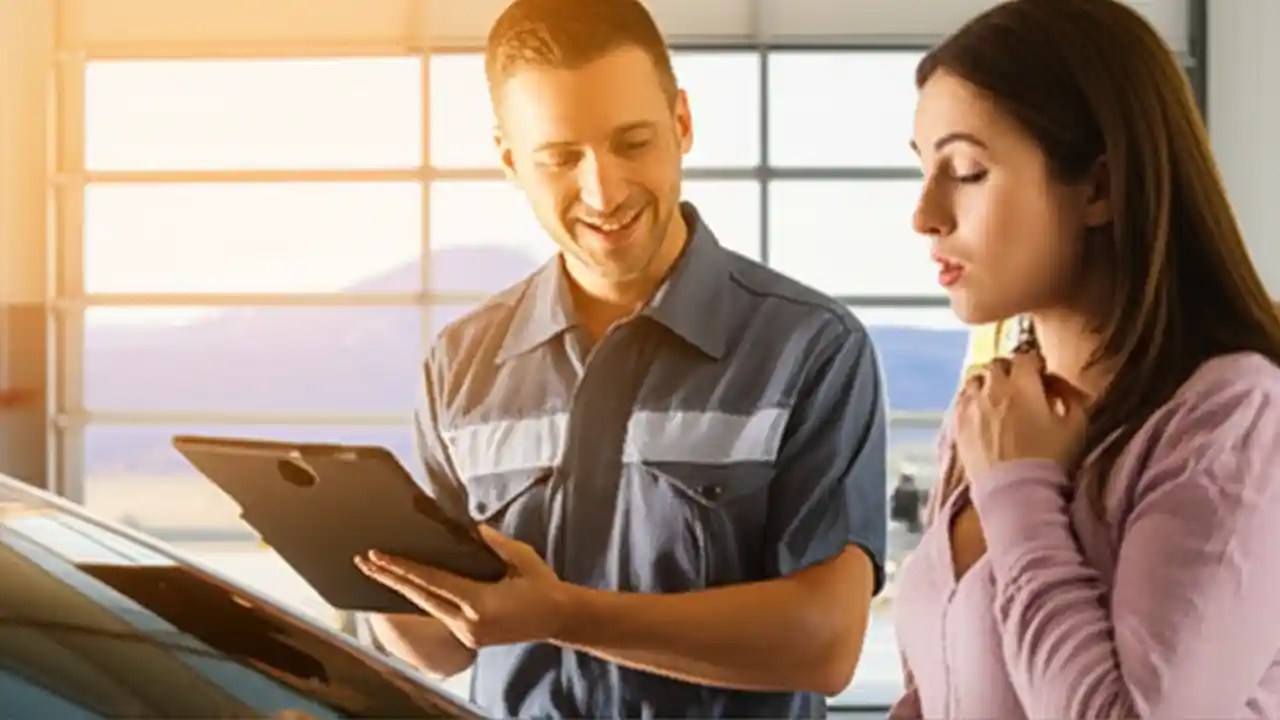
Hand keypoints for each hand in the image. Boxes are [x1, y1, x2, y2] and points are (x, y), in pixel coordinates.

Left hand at [355, 526, 572, 648]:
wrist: (558, 619)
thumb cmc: (542, 585)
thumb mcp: (522, 558)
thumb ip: (495, 544)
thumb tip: (472, 528)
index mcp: (480, 604)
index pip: (432, 582)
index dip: (402, 568)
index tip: (378, 556)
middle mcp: (467, 624)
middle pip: (420, 597)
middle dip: (389, 579)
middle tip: (363, 561)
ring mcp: (466, 635)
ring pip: (426, 607)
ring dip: (401, 588)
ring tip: (377, 570)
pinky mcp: (467, 639)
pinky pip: (438, 613)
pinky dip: (421, 597)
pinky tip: (406, 586)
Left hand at [954, 350, 1087, 478]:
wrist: (1015, 490)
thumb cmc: (1049, 458)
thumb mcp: (1075, 427)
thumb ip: (1071, 399)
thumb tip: (1061, 387)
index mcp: (1023, 385)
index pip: (1026, 357)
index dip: (1035, 364)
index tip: (1040, 375)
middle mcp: (993, 388)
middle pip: (998, 365)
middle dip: (1010, 370)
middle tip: (1020, 385)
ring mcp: (971, 405)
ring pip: (975, 379)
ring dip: (987, 383)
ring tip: (996, 398)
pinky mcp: (958, 423)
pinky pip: (961, 400)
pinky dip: (971, 400)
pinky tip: (980, 412)